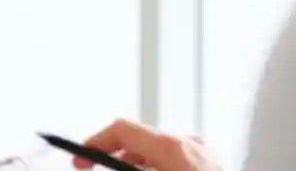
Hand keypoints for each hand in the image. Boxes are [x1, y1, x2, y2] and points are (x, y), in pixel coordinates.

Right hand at [74, 119, 218, 170]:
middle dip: (116, 158)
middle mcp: (189, 144)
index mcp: (169, 147)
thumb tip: (106, 165)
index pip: (122, 129)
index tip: (80, 159)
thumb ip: (126, 170)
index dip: (95, 142)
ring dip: (139, 166)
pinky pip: (180, 162)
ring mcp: (205, 155)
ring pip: (160, 153)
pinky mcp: (215, 166)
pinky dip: (162, 169)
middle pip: (141, 141)